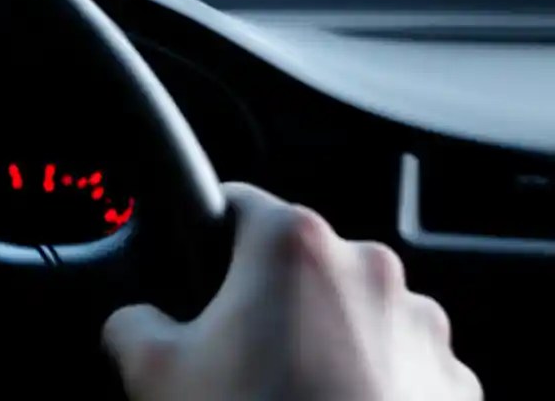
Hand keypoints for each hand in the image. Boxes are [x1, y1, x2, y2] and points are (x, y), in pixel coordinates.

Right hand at [102, 182, 480, 400]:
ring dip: (323, 342)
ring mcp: (419, 326)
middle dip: (266, 303)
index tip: (196, 271)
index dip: (205, 238)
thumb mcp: (152, 373)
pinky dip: (371, 385)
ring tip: (287, 398)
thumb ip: (132, 324)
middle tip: (233, 360)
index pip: (235, 204)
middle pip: (297, 264)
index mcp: (292, 245)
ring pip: (352, 314)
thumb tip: (134, 323)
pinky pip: (398, 365)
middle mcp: (367, 267)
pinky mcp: (453, 383)